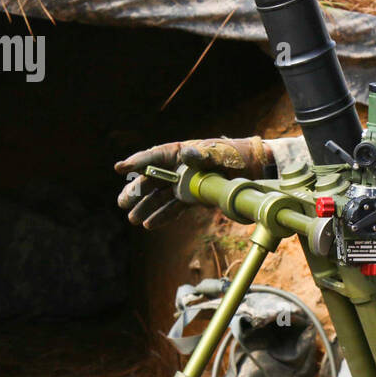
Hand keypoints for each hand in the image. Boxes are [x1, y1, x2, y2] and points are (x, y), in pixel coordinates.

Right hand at [114, 136, 270, 228]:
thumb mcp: (221, 153)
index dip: (137, 162)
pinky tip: (150, 224)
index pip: (155, 156)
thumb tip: (187, 154)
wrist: (255, 169)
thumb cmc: (237, 155)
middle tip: (122, 202)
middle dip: (136, 191)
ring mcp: (185, 183)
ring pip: (160, 196)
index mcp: (182, 152)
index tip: (120, 168)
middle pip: (152, 179)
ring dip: (145, 207)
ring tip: (131, 218)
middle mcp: (179, 167)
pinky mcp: (193, 197)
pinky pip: (174, 207)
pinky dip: (163, 215)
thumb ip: (203, 155)